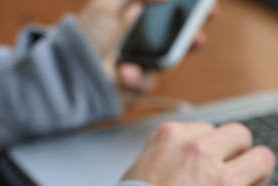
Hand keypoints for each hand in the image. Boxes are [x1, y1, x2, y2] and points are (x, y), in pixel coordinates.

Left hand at [78, 1, 211, 104]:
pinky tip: (122, 73)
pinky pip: (147, 82)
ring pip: (165, 64)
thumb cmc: (85, 38)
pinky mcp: (136, 85)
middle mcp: (139, 40)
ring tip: (137, 65)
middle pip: (175, 39)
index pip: (167, 11)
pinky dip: (135, 77)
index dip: (188, 10)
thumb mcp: (107, 6)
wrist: (69, 76)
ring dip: (159, 63)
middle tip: (199, 37)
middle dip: (190, 38)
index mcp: (133, 17)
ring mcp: (140, 64)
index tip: (208, 7)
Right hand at [123, 122, 277, 185]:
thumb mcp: (136, 172)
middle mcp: (200, 152)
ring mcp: (223, 180)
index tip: (209, 168)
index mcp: (173, 137)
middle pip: (240, 136)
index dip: (213, 151)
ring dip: (260, 175)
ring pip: (264, 158)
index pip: (209, 130)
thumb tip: (182, 164)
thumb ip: (165, 159)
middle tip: (235, 175)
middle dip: (240, 154)